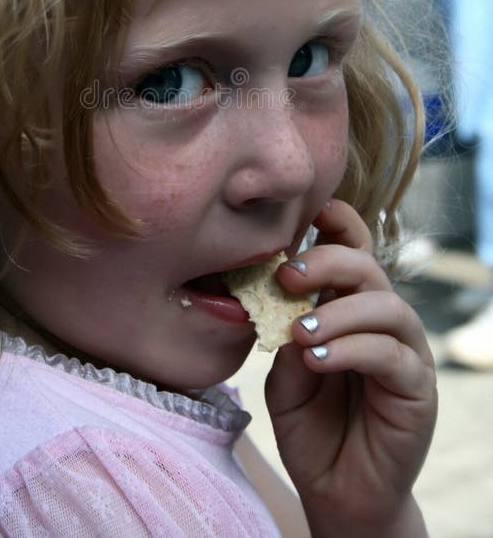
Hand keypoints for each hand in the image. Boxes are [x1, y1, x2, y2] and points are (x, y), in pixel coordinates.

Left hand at [265, 200, 436, 537]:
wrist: (336, 492)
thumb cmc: (311, 425)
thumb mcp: (286, 377)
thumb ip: (288, 339)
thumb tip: (286, 305)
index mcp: (350, 307)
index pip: (354, 251)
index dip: (340, 224)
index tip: (311, 212)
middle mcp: (381, 322)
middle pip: (368, 268)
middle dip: (328, 261)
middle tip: (287, 276)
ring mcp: (404, 352)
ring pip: (386, 306)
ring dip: (339, 311)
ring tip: (300, 332)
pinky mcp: (416, 389)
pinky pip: (391, 354)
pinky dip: (352, 349)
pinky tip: (318, 359)